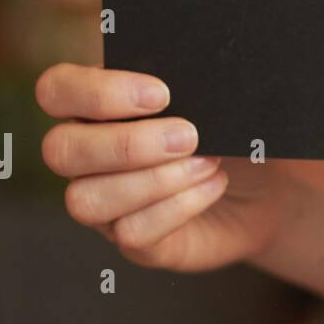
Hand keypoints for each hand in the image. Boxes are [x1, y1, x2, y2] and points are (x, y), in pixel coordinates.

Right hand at [36, 64, 282, 270]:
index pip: (57, 90)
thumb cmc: (234, 129)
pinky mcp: (134, 240)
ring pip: (85, 199)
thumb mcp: (221, 99)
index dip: (96, 92)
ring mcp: (105, 202)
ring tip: (209, 163)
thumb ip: (198, 83)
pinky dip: (177, 208)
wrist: (267, 185)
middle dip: (127, 144)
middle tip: (188, 136)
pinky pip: (130, 232)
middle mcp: (88, 155)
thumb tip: (198, 85)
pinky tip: (213, 186)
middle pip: (60, 150)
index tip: (161, 95)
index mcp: (98, 105)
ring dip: (153, 181)